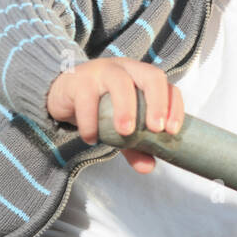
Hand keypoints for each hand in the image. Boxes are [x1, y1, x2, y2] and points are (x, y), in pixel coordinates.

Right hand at [45, 56, 184, 173]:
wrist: (63, 94)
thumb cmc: (99, 106)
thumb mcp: (120, 127)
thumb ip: (135, 146)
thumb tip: (149, 167)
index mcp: (142, 77)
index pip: (167, 86)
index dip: (173, 106)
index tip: (172, 130)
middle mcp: (127, 69)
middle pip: (151, 76)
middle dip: (157, 103)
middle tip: (156, 129)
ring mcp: (102, 71)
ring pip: (120, 82)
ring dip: (125, 108)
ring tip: (125, 132)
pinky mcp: (79, 80)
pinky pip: (86, 98)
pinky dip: (90, 121)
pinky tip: (91, 138)